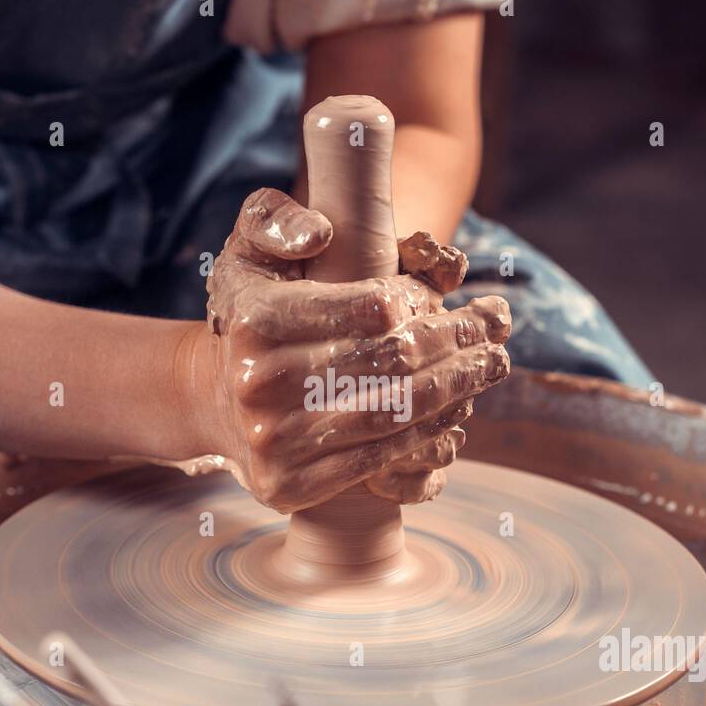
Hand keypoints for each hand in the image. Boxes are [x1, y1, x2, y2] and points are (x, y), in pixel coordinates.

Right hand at [191, 189, 510, 513]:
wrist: (212, 400)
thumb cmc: (252, 316)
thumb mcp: (249, 251)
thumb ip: (274, 220)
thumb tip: (319, 235)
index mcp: (256, 319)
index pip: (372, 306)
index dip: (418, 300)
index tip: (437, 296)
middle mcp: (260, 382)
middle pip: (391, 360)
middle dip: (456, 342)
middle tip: (493, 330)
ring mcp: (273, 440)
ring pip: (393, 411)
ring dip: (456, 388)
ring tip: (491, 366)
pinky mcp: (288, 486)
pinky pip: (378, 461)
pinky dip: (426, 438)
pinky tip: (455, 416)